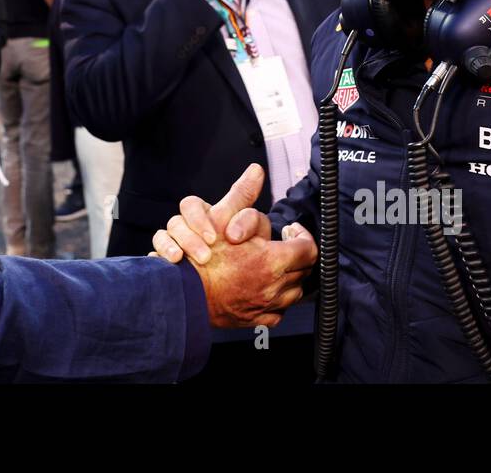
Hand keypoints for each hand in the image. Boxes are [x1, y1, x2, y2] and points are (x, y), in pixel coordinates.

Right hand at [151, 164, 316, 327]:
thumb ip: (241, 194)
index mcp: (272, 261)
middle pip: (303, 270)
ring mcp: (266, 306)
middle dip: (295, 255)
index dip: (301, 235)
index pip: (308, 249)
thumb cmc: (199, 260)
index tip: (291, 230)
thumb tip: (256, 171)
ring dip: (288, 278)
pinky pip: (278, 312)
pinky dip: (276, 301)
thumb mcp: (220, 218)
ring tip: (274, 266)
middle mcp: (274, 286)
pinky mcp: (255, 319)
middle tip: (283, 245)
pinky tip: (265, 290)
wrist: (182, 295)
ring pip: (293, 293)